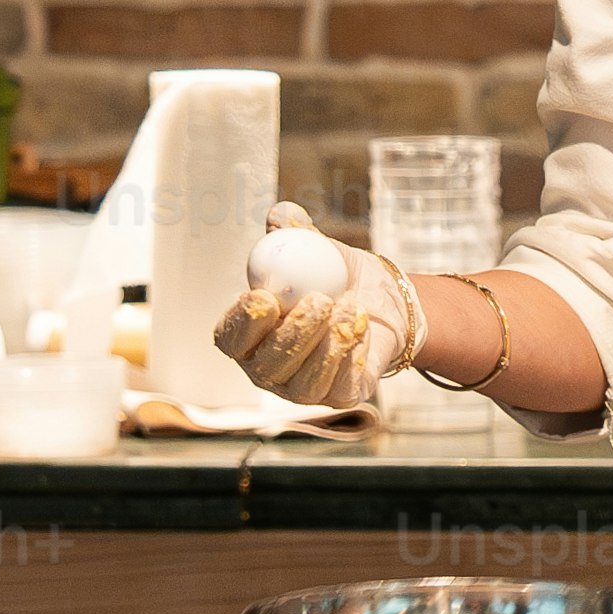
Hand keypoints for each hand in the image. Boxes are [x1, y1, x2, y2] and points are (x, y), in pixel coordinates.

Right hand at [216, 199, 422, 408]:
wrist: (381, 301)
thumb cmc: (334, 276)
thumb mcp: (315, 248)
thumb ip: (295, 233)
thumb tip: (283, 215)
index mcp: (247, 335)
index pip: (230, 338)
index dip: (242, 322)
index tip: (264, 296)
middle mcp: (266, 368)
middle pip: (268, 365)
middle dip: (293, 334)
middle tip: (319, 301)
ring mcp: (300, 390)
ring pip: (303, 381)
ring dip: (327, 344)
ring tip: (348, 307)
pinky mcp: (336, 397)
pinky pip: (337, 387)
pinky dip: (350, 357)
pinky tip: (359, 328)